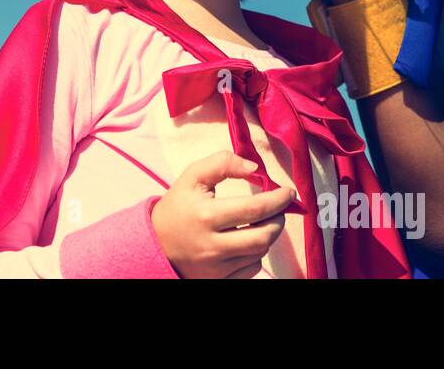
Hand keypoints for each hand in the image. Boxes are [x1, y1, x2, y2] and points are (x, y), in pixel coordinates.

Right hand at [150, 150, 294, 278]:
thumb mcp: (193, 177)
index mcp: (206, 216)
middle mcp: (212, 246)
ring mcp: (216, 268)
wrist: (155, 243)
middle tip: (279, 209)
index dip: (278, 200)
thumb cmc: (177, 206)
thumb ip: (222, 163)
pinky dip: (256, 253)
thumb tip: (255, 168)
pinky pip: (251, 269)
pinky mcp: (218, 281)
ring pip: (259, 253)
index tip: (289, 193)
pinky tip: (247, 240)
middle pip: (263, 237)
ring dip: (268, 235)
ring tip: (261, 222)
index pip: (255, 210)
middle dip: (279, 220)